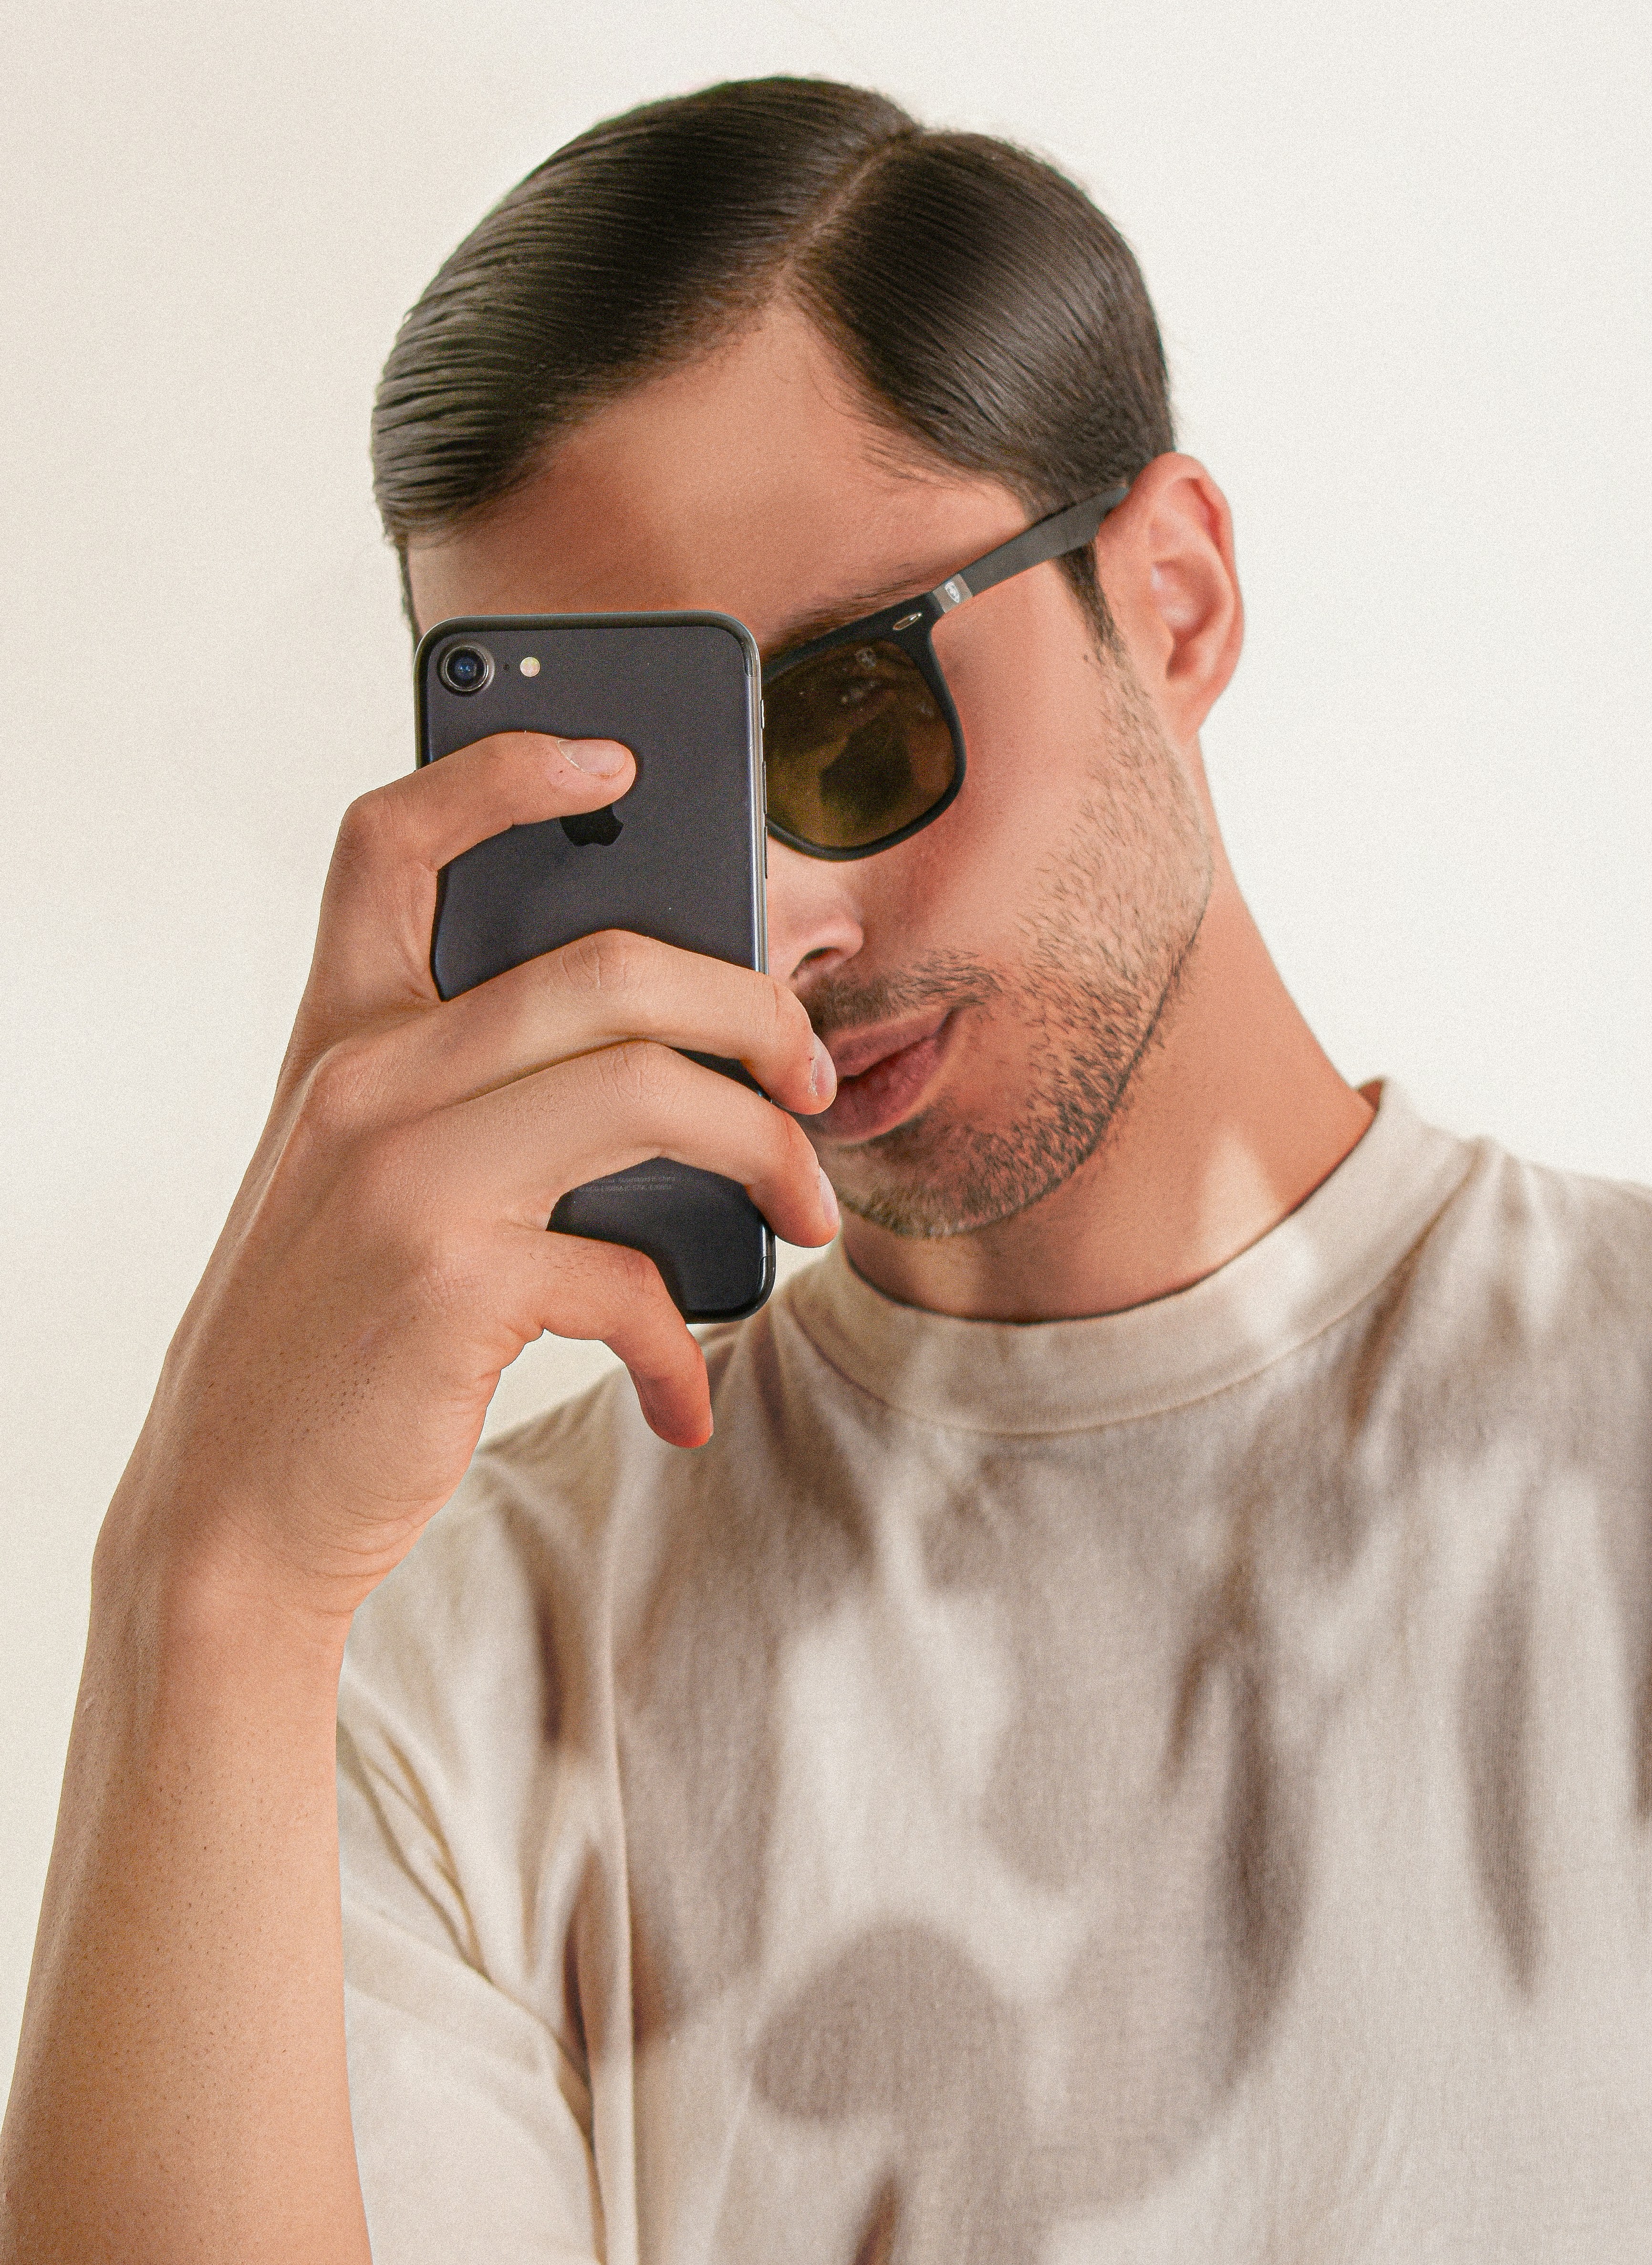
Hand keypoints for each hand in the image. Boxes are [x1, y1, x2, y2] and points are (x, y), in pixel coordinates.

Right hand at [106, 732, 838, 1633]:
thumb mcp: (370, 1181)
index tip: (611, 755)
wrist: (230, 1510)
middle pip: (606, 964)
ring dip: (763, 1147)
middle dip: (750, 1004)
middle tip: (809, 1070)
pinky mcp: (449, 1285)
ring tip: (807, 1210)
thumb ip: (479, 1102)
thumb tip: (679, 1065)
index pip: (391, 840)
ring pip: (646, 1088)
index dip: (499, 768)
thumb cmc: (332, 1332)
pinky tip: (681, 1393)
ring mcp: (405, 1178)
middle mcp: (364, 1084)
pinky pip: (627, 1275)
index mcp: (340, 1038)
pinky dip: (680, 1339)